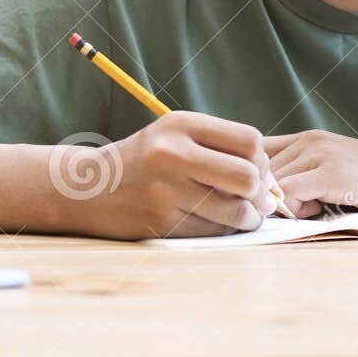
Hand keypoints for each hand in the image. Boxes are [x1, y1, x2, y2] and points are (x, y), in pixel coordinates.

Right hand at [56, 111, 276, 239]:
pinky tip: (213, 223)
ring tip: (239, 214)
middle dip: (259, 192)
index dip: (262, 161)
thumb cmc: (145, 162)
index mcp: (180, 124)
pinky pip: (214, 231)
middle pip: (248, 176)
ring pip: (236, 210)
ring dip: (247, 217)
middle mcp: (172, 153)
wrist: (85, 189)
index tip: (254, 171)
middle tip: (253, 198)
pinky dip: (223, 231)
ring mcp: (165, 190)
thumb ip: (222, 150)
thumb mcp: (176, 137)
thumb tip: (272, 187)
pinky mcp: (161, 222)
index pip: (250, 141)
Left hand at [263, 129, 357, 217]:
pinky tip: (321, 211)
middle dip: (267, 199)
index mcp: (307, 139)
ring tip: (316, 210)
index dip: (253, 182)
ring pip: (270, 184)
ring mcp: (320, 154)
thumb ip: (301, 179)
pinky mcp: (332, 174)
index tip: (269, 204)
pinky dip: (293, 210)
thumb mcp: (335, 174)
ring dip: (283, 206)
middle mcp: (309, 140)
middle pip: (258, 173)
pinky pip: (288, 193)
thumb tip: (264, 201)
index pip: (255, 155)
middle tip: (301, 211)